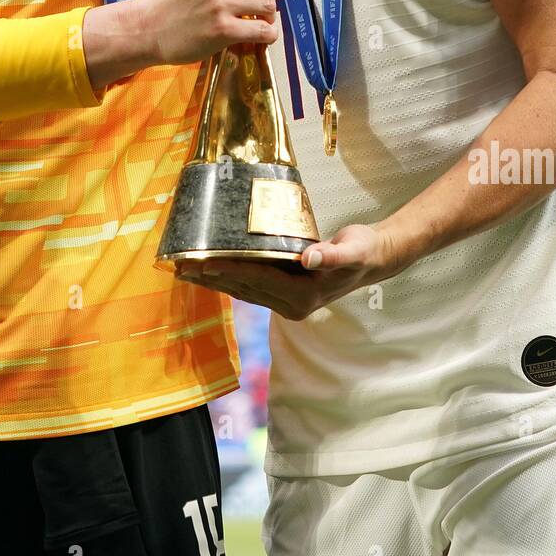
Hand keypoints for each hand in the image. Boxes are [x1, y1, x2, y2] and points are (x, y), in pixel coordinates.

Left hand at [176, 223, 398, 319]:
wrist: (374, 259)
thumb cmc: (363, 251)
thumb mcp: (353, 250)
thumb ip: (332, 254)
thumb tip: (309, 259)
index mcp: (304, 297)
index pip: (259, 281)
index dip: (231, 270)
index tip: (204, 261)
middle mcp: (291, 305)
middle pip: (244, 289)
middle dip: (212, 277)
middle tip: (181, 265)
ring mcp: (287, 302)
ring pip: (243, 291)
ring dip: (214, 280)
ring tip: (186, 269)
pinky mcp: (284, 293)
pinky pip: (251, 286)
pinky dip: (229, 277)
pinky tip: (212, 269)